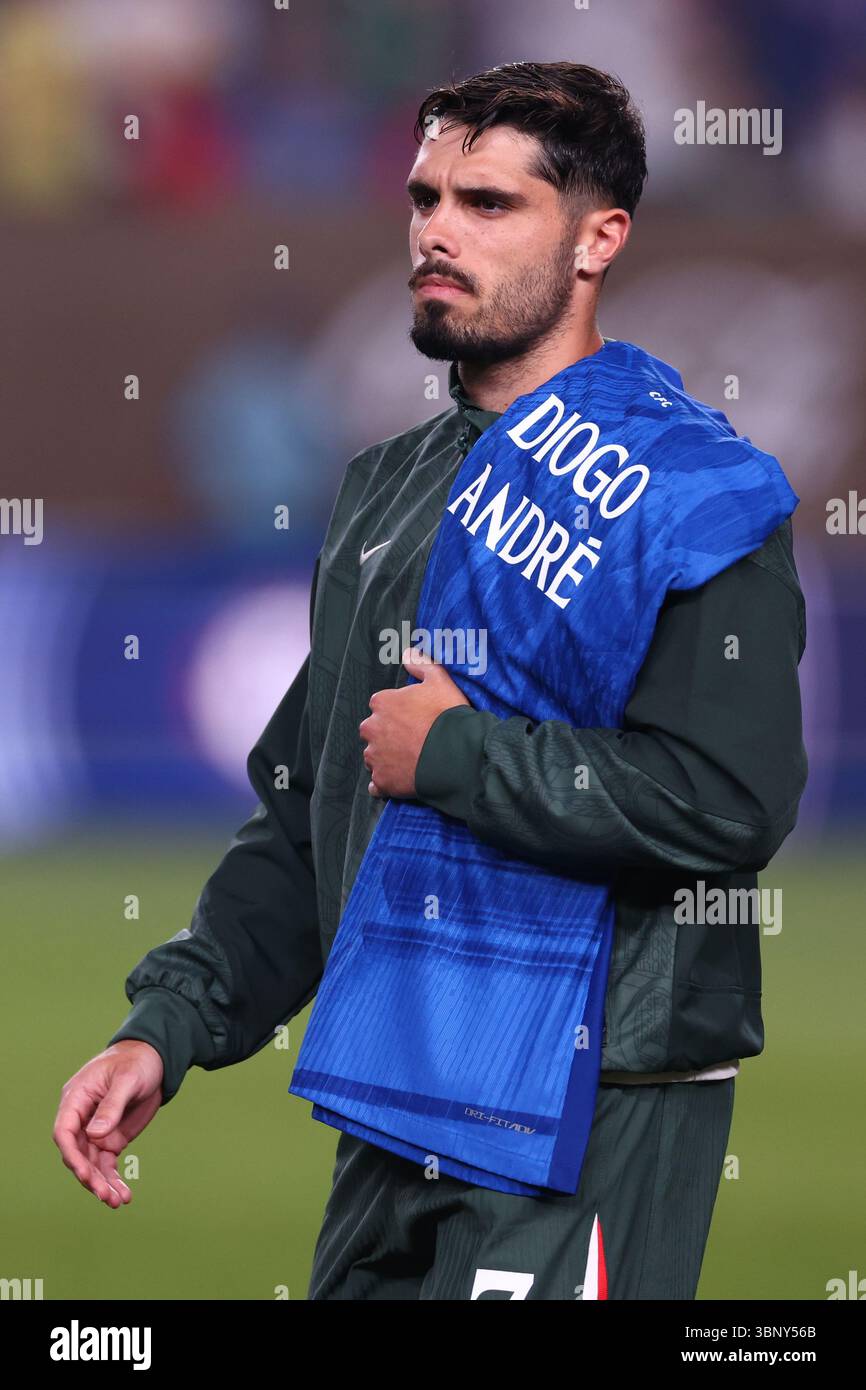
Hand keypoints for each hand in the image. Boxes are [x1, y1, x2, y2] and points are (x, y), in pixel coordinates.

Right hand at [52, 1040, 164, 1207]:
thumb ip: (111, 1105)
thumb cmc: (136, 1061)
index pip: (65, 1132)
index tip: (85, 1175)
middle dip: (90, 1177)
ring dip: (102, 1184)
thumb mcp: (127, 1079)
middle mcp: (82, 1118)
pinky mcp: (111, 1139)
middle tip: (105, 1195)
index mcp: (77, 1098)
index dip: (72, 1155)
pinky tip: (124, 1195)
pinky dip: (113, 1180)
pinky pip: (108, 1165)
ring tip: (117, 1201)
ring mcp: (96, 1131)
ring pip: (93, 1164)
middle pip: (78, 1154)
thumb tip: (95, 1134)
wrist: (155, 1060)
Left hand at [360, 647, 469, 797]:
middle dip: (387, 735)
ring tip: (411, 761)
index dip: (397, 711)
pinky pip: (377, 785)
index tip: (413, 718)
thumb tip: (408, 652)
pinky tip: (401, 781)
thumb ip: (421, 664)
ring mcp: (375, 757)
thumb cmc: (448, 716)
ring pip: (374, 757)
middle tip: (412, 740)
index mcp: (382, 703)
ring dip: (386, 758)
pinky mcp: (382, 781)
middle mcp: (372, 729)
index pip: (380, 704)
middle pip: (373, 731)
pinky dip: (385, 783)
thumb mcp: (440, 680)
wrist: (456, 755)